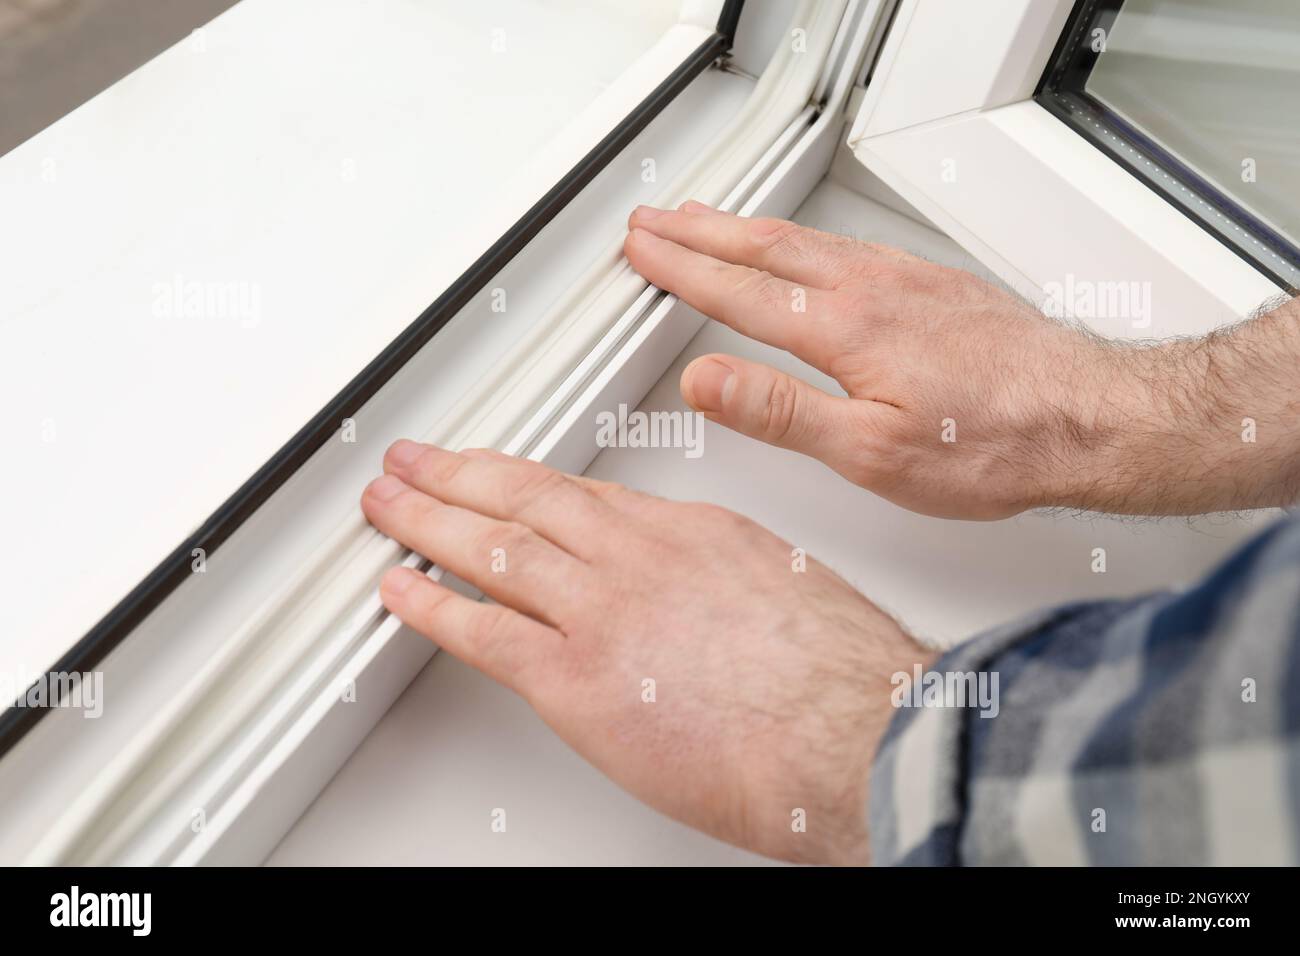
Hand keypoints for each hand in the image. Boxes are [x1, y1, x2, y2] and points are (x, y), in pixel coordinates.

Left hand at [362, 442, 932, 863]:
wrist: (856, 731)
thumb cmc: (843, 678)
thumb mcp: (791, 594)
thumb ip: (727, 589)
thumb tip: (708, 611)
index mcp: (695, 530)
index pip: (590, 495)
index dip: (530, 484)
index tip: (504, 477)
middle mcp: (639, 554)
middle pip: (527, 498)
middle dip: (460, 474)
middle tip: (417, 460)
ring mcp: (603, 610)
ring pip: (493, 546)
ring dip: (428, 519)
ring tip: (389, 502)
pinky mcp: (577, 677)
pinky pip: (482, 630)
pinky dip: (431, 604)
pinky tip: (399, 588)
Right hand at [624, 202, 1299, 516]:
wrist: (1088, 418)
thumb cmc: (993, 444)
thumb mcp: (869, 452)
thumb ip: (780, 412)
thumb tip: (706, 381)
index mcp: (845, 330)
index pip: (739, 292)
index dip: (682, 271)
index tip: (644, 251)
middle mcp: (872, 290)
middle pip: (764, 249)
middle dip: (699, 232)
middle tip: (656, 220)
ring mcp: (906, 280)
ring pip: (805, 239)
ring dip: (745, 227)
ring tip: (709, 220)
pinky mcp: (935, 283)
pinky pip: (847, 242)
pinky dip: (802, 235)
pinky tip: (805, 243)